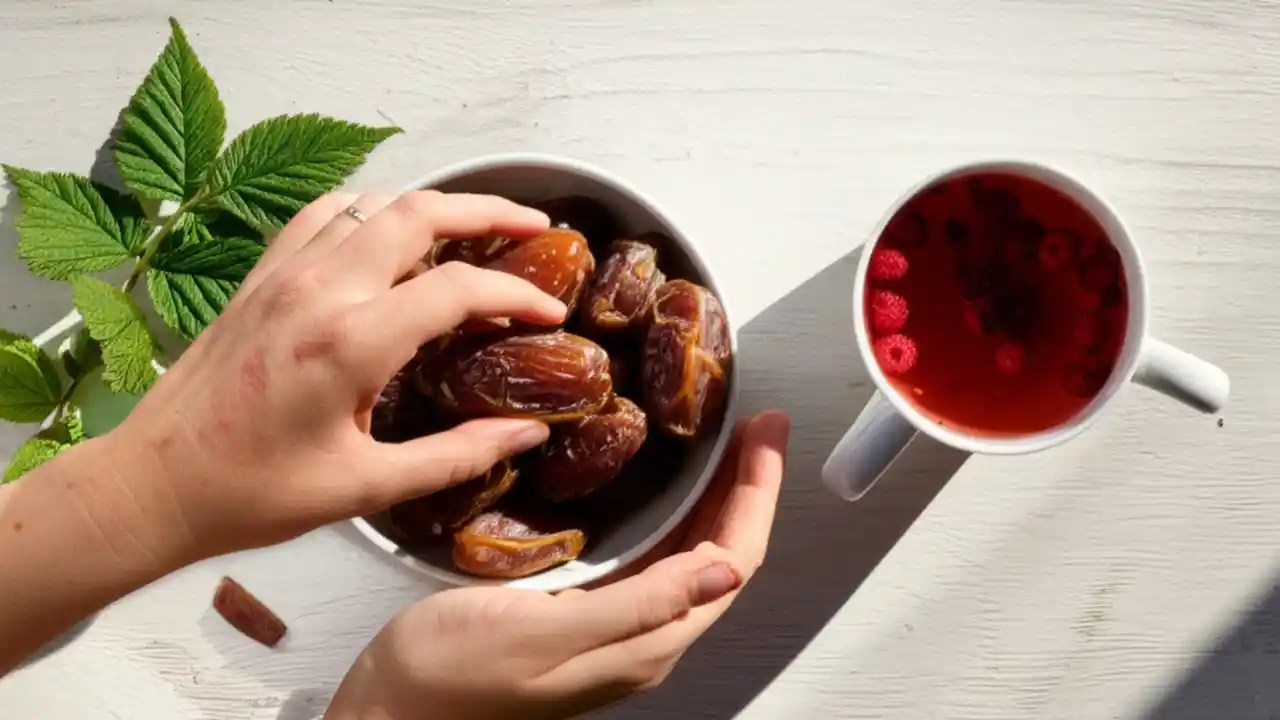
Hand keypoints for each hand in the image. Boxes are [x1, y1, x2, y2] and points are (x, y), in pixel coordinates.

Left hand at [104, 190, 565, 561]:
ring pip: (371, 202)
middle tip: (532, 227)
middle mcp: (318, 291)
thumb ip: (455, 455)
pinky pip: (323, 214)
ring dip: (430, 205)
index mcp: (349, 343)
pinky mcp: (258, 277)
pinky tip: (389, 231)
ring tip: (472, 226)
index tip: (550, 313)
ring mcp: (282, 275)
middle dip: (486, 212)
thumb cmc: (253, 493)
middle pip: (418, 213)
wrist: (156, 484)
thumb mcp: (364, 488)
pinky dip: (370, 209)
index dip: (516, 296)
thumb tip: (526, 433)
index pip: (457, 289)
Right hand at [324, 410, 789, 719]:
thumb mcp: (546, 634)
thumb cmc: (449, 677)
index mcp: (645, 642)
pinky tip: (662, 487)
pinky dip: (671, 512)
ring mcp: (614, 627)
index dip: (758, 493)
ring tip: (727, 443)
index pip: (732, 560)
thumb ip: (639, 605)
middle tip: (757, 424)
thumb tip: (725, 574)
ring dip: (716, 496)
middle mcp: (642, 637)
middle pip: (721, 554)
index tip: (767, 431)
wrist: (389, 711)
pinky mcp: (583, 613)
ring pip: (691, 553)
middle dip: (748, 486)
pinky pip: (653, 556)